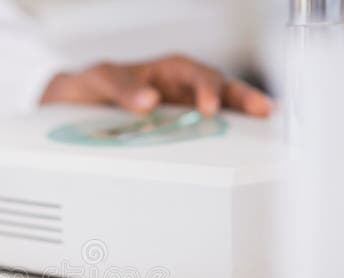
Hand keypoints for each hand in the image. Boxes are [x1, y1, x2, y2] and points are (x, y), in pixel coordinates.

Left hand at [41, 55, 271, 116]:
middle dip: (240, 97)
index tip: (209, 106)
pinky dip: (228, 133)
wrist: (75, 106)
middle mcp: (179, 88)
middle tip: (260, 110)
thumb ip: (121, 88)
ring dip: (243, 114)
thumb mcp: (99, 80)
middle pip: (217, 87)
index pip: (192, 73)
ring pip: (220, 107)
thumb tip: (149, 102)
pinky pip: (207, 130)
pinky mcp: (180, 131)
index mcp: (164, 71)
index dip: (204, 87)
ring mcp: (183, 110)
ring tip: (268, 122)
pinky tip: (248, 141)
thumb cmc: (91, 86)